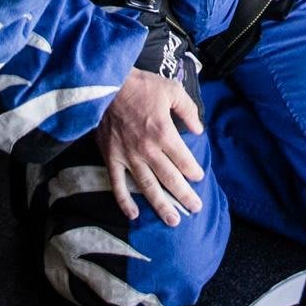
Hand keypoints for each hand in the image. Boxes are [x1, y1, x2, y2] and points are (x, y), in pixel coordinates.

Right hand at [95, 68, 205, 227]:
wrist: (106, 84)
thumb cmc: (141, 85)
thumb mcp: (171, 89)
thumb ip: (188, 110)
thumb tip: (199, 130)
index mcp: (163, 132)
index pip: (183, 160)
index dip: (193, 171)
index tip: (199, 178)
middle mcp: (147, 149)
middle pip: (169, 178)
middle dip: (184, 195)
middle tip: (195, 208)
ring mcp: (128, 156)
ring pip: (147, 187)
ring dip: (161, 205)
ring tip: (173, 221)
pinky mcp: (111, 157)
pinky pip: (117, 184)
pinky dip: (124, 201)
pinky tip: (133, 214)